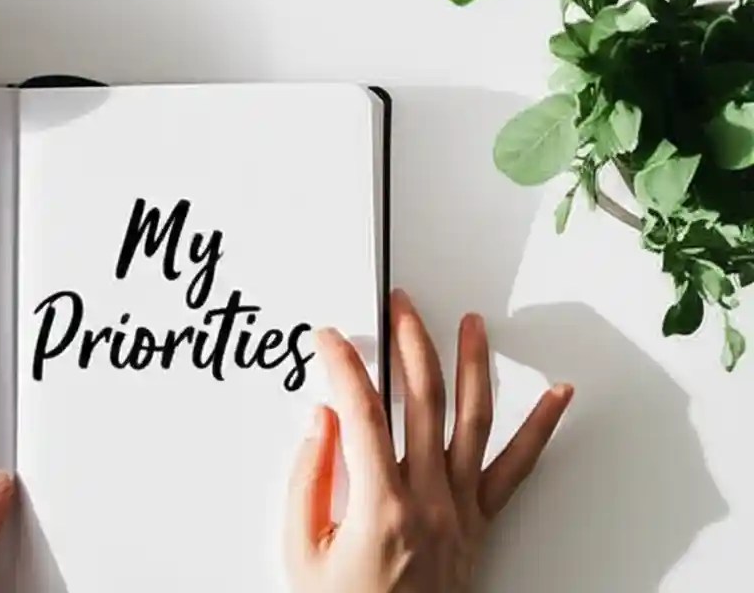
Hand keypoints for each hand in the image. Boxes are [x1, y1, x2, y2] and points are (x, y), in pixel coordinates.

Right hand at [285, 290, 573, 592]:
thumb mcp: (302, 550)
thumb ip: (308, 479)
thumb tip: (323, 421)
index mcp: (379, 506)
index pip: (362, 413)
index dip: (344, 366)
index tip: (331, 338)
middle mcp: (428, 501)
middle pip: (422, 402)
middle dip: (410, 343)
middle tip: (400, 307)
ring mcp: (460, 510)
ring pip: (473, 422)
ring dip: (474, 366)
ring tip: (472, 326)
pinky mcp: (479, 523)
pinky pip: (516, 470)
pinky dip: (539, 429)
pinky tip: (555, 397)